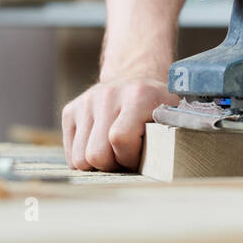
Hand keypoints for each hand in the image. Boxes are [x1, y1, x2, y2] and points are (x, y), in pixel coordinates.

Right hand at [61, 76, 177, 171]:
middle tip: (126, 157)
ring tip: (114, 152)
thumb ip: (172, 136)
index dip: (129, 158)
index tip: (139, 157)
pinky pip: (70, 154)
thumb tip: (167, 164)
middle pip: (97, 154)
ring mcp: (87, 101)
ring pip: (80, 159)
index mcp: (139, 94)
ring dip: (98, 164)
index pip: (120, 139)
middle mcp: (109, 94)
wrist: (136, 77)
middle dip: (113, 165)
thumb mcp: (172, 116)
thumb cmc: (157, 107)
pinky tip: (100, 146)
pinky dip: (84, 158)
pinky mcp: (70, 110)